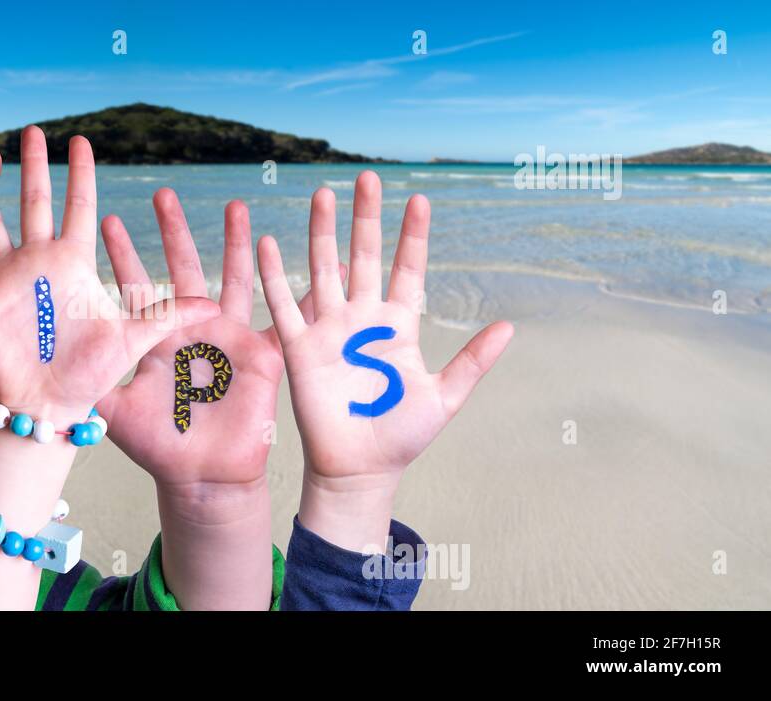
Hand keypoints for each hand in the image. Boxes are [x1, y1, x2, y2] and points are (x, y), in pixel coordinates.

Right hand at [0, 127, 218, 424]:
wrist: (49, 406)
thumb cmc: (91, 373)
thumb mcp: (134, 339)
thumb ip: (168, 315)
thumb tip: (216, 303)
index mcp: (73, 264)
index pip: (78, 207)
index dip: (80, 175)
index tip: (81, 140)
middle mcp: (36, 263)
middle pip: (33, 202)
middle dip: (33, 167)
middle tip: (31, 131)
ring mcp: (3, 280)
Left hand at [98, 190, 282, 487]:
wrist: (202, 477)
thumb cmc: (159, 446)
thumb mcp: (117, 409)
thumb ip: (90, 379)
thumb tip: (45, 360)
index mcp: (158, 340)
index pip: (138, 288)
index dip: (123, 257)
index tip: (107, 222)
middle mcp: (193, 331)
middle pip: (183, 270)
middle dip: (174, 232)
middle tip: (162, 193)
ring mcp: (229, 338)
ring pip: (233, 278)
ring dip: (234, 243)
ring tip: (234, 205)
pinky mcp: (261, 355)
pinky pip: (281, 316)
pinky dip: (289, 287)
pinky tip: (289, 255)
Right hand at [257, 172, 512, 549]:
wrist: (360, 469)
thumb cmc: (401, 437)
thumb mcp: (445, 397)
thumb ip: (473, 361)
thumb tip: (510, 326)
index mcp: (398, 326)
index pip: (406, 269)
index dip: (412, 236)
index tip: (418, 199)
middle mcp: (362, 320)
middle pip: (364, 256)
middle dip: (366, 217)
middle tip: (366, 177)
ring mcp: (329, 331)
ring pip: (324, 269)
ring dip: (322, 232)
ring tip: (322, 193)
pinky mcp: (300, 349)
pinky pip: (284, 306)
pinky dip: (276, 276)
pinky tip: (269, 242)